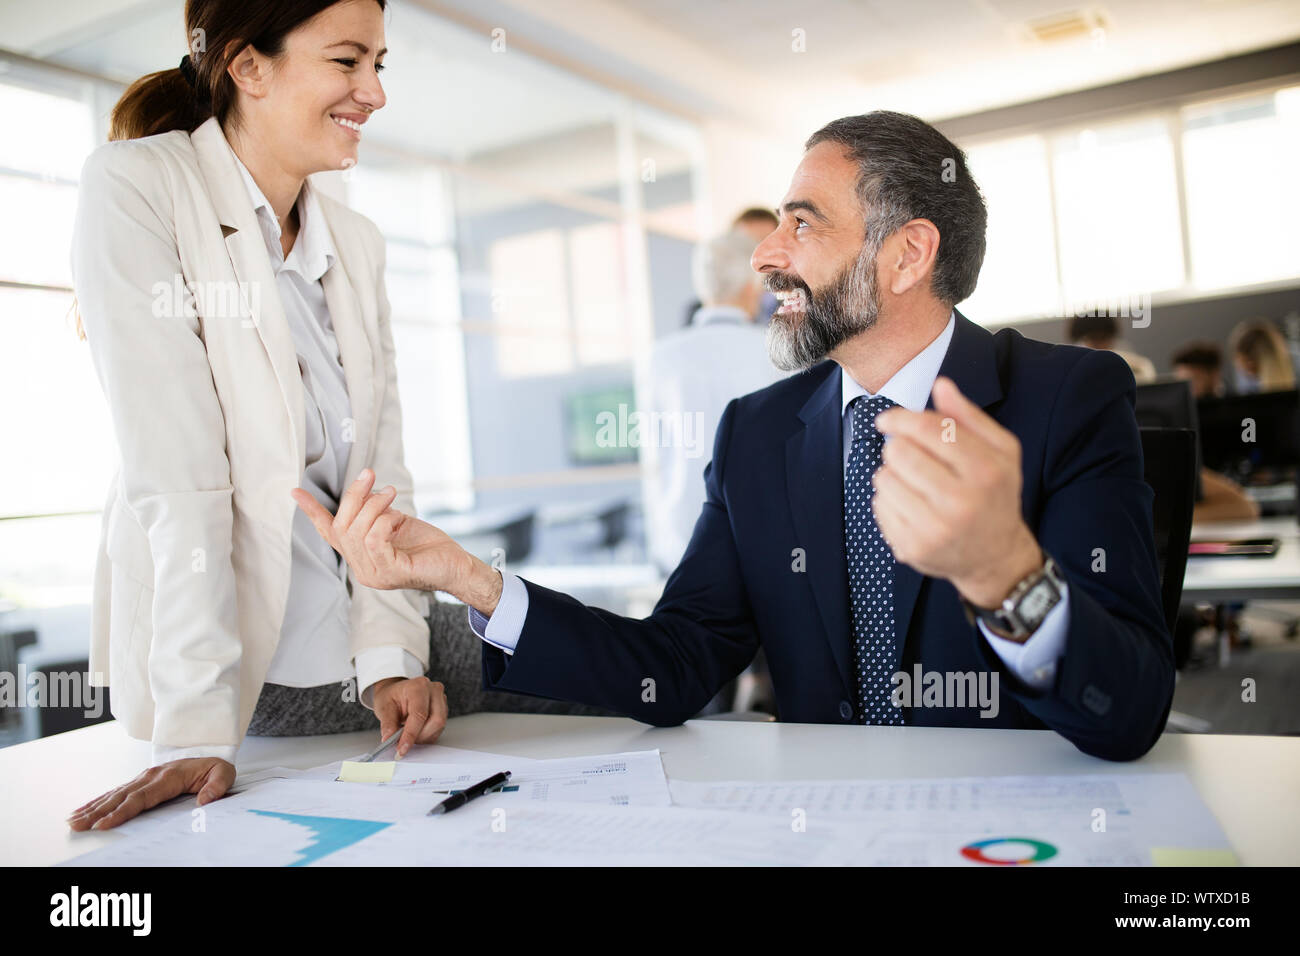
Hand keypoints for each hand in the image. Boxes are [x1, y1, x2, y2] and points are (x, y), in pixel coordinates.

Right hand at [67, 757, 235, 830]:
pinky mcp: (140, 781)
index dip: (122, 811)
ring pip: (114, 795)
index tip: (105, 824)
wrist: (209, 751)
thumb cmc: (213, 766)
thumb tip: (205, 801)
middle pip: (121, 797)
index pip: (141, 798)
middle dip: (98, 812)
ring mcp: (143, 778)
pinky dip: (98, 801)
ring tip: (74, 820)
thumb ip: (217, 786)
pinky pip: (116, 792)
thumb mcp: (223, 773)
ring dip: (93, 808)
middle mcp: (151, 776)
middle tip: (79, 825)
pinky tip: (84, 810)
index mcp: (168, 777)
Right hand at [292, 469, 500, 613]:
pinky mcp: (390, 573)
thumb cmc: (428, 546)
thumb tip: (363, 490)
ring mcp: (374, 574)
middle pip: (341, 527)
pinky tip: (397, 518)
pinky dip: (383, 522)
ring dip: (373, 505)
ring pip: (356, 532)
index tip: (294, 491)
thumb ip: (375, 513)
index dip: (312, 512)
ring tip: (390, 493)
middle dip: (354, 496)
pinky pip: (373, 540)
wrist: (456, 566)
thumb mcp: (395, 522)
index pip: (330, 534)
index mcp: (360, 556)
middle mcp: (362, 569)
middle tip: (372, 477)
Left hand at [373, 676, 447, 757]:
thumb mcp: (384, 708)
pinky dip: (426, 735)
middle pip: (436, 720)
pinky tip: (416, 732)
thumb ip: (388, 724)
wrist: (397, 693)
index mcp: (418, 686)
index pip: (419, 714)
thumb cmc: (391, 696)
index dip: (411, 734)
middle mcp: (434, 691)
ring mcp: (441, 699)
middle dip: (419, 736)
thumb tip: (389, 739)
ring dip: (423, 737)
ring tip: (408, 735)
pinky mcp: (444, 709)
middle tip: (404, 744)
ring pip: (439, 726)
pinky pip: (439, 728)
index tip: (402, 749)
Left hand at [871, 375, 1041, 607]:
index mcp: (986, 471)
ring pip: (884, 479)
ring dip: (892, 474)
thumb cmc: (995, 495)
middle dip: (898, 447)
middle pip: (900, 452)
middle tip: (909, 455)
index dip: (901, 418)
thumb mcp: (1001, 452)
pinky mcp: (912, 548)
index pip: (930, 430)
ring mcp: (935, 530)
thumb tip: (941, 384)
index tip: (887, 419)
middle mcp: (962, 502)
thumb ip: (970, 417)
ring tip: (914, 482)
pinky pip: (879, 506)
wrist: (995, 557)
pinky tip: (910, 505)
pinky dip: (888, 499)